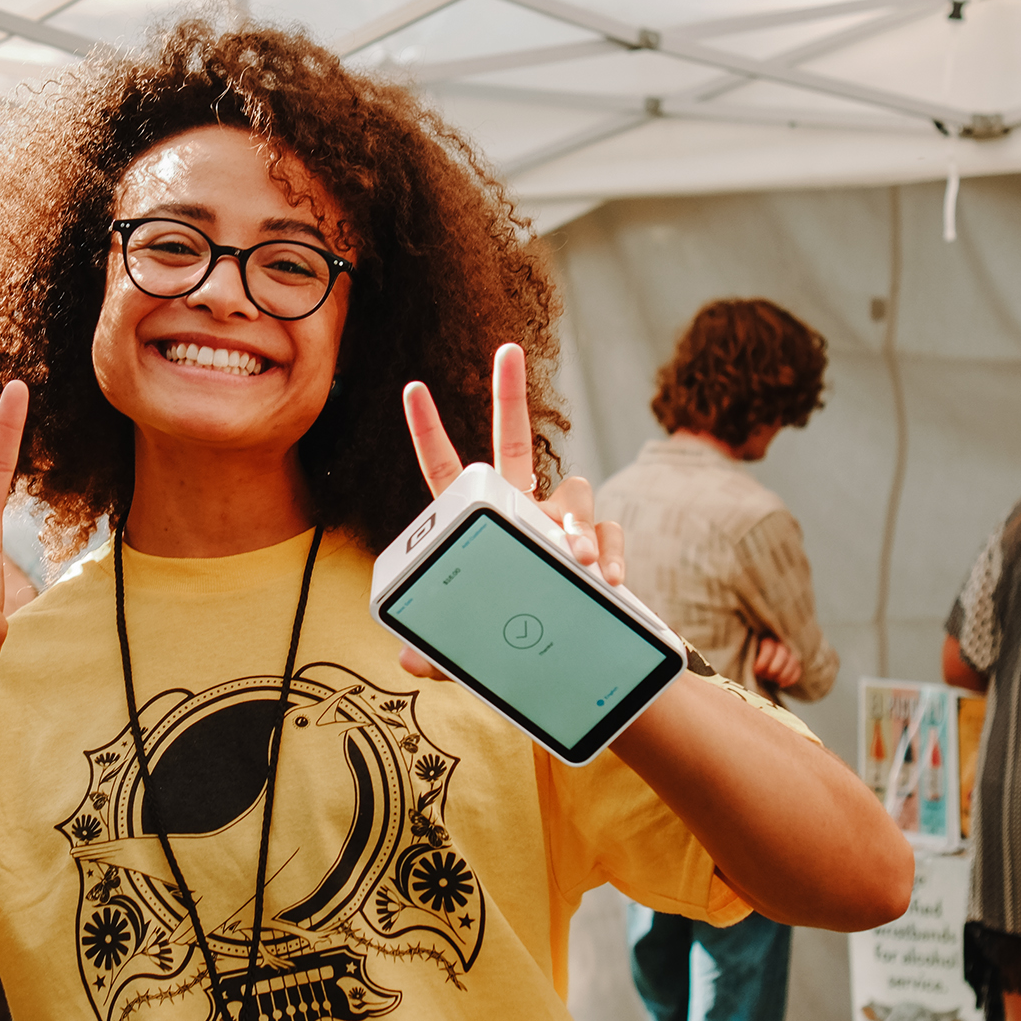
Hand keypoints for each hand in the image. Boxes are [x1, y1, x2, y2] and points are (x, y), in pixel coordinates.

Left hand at [396, 343, 624, 682]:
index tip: (413, 388)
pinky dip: (610, 554)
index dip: (429, 432)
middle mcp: (520, 512)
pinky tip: (606, 579)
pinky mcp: (599, 549)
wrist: (567, 670)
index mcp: (478, 525)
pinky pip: (610, 536)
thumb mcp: (464, 653)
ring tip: (574, 557)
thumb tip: (410, 661)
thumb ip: (436, 652)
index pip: (447, 472)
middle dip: (511, 395)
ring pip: (574, 493)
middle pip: (516, 444)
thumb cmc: (507, 649)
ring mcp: (561, 526)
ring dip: (575, 522)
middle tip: (507, 350)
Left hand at [750, 635, 802, 690]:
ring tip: (773, 681)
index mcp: (765, 639)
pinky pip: (797, 671)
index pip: (769, 647)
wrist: (755, 664)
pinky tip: (781, 685)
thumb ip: (749, 658)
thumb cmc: (749, 660)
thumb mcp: (746, 656)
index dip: (764, 661)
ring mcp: (789, 653)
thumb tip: (752, 668)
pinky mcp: (794, 664)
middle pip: (783, 654)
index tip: (757, 671)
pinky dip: (791, 679)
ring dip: (783, 675)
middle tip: (765, 676)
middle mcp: (779, 643)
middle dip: (774, 669)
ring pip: (793, 662)